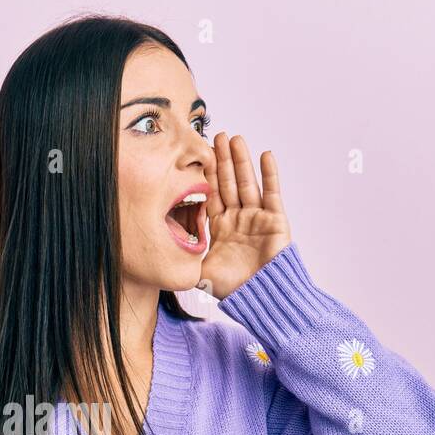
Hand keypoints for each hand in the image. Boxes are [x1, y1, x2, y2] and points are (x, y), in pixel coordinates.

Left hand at [199, 133, 292, 300]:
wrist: (261, 298)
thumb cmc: (234, 289)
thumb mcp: (201, 272)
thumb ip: (185, 261)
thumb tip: (159, 258)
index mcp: (220, 227)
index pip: (211, 194)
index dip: (206, 175)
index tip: (199, 155)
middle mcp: (238, 219)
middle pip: (228, 183)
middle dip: (222, 160)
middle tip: (216, 136)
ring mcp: (257, 218)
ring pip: (247, 183)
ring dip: (241, 161)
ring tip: (235, 139)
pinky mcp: (275, 220)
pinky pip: (272, 193)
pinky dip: (269, 174)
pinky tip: (265, 155)